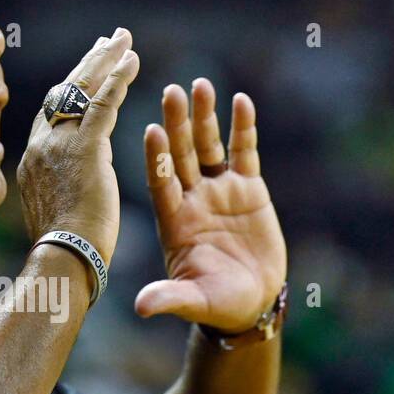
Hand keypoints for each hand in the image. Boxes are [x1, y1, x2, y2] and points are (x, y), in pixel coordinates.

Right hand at [16, 28, 139, 265]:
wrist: (62, 258)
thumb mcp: (51, 211)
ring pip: (83, 90)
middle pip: (64, 93)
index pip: (52, 114)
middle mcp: (40, 144)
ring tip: (123, 39)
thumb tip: (64, 189)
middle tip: (106, 42)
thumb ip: (56, 190)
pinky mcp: (85, 147)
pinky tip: (131, 60)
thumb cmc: (63, 251)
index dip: (69, 90)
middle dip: (87, 65)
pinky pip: (102, 103)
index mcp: (32, 161)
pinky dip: (117, 78)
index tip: (83, 72)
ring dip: (104, 61)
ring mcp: (60, 143)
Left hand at [136, 79, 286, 332]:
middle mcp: (192, 199)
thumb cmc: (216, 305)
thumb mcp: (193, 301)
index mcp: (174, 221)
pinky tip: (241, 101)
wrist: (251, 301)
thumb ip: (170, 298)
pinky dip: (243, 128)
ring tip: (200, 85)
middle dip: (177, 124)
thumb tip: (142, 308)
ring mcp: (219, 191)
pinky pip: (245, 152)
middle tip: (170, 90)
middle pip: (181, 155)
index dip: (157, 159)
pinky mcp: (248, 188)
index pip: (161, 182)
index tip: (151, 131)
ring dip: (204, 117)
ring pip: (209, 146)